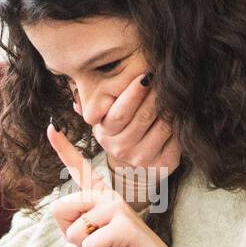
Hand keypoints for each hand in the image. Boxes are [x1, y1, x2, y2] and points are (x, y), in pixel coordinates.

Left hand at [46, 121, 177, 246]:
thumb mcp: (90, 238)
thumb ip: (73, 223)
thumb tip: (58, 208)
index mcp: (101, 195)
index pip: (79, 168)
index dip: (63, 148)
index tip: (51, 127)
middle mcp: (108, 195)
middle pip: (60, 208)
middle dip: (72, 234)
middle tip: (101, 241)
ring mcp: (117, 207)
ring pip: (74, 231)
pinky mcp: (125, 224)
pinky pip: (89, 243)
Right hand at [89, 74, 180, 208]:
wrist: (134, 171)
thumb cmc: (120, 134)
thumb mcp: (103, 121)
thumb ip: (89, 106)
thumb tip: (65, 105)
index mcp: (105, 134)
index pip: (120, 113)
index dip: (134, 93)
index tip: (144, 75)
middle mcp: (122, 149)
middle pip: (145, 116)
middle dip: (156, 93)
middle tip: (164, 76)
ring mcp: (144, 158)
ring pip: (164, 125)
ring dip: (170, 105)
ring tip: (173, 90)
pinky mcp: (165, 164)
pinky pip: (177, 137)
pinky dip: (180, 122)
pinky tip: (179, 110)